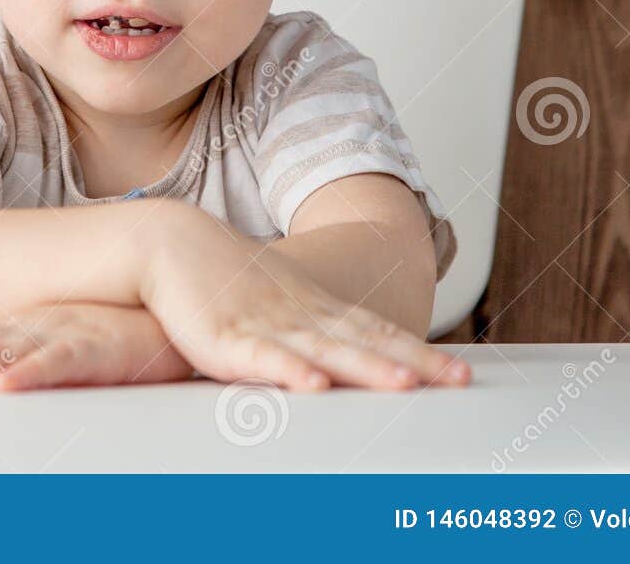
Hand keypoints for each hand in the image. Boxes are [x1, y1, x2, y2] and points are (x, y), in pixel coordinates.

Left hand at [0, 302, 195, 391]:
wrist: (195, 302)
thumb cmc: (138, 332)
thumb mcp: (81, 349)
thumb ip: (45, 361)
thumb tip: (2, 382)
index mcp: (32, 326)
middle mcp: (43, 325)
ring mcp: (72, 331)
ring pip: (5, 350)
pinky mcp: (109, 345)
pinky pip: (66, 360)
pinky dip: (34, 370)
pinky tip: (6, 383)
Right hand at [140, 205, 470, 391]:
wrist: (171, 243)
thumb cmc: (222, 279)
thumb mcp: (276, 304)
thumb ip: (310, 332)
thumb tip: (340, 364)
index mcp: (314, 310)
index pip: (379, 333)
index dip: (421, 353)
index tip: (458, 372)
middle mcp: (300, 317)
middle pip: (367, 343)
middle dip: (415, 364)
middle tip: (457, 379)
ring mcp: (267, 326)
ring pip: (325, 351)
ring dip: (367, 367)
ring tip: (404, 383)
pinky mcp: (227, 339)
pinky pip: (264, 358)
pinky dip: (291, 372)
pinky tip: (313, 386)